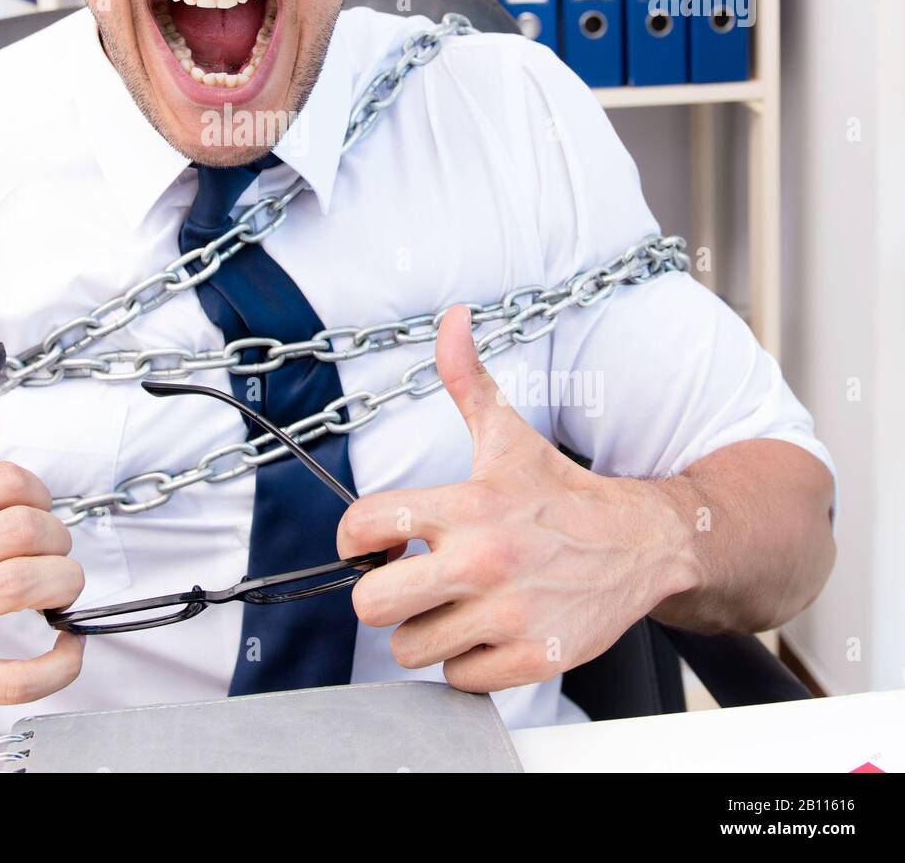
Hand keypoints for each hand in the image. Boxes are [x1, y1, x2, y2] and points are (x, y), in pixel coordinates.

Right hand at [0, 340, 84, 727]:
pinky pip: (13, 682)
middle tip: (52, 545)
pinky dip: (56, 666)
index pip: (0, 483)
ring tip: (60, 585)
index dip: (36, 489)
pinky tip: (64, 646)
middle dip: (56, 535)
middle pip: (18, 533)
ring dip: (62, 585)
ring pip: (18, 592)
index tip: (35, 505)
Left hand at [338, 307, 698, 692]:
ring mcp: (507, 616)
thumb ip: (465, 378)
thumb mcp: (507, 435)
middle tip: (408, 582)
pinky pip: (457, 680)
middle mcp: (482, 562)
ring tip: (456, 605)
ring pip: (410, 650)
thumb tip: (451, 317)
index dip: (355, 536)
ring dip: (426, 631)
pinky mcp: (532, 660)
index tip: (374, 541)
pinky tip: (488, 630)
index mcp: (465, 505)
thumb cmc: (560, 493)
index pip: (364, 525)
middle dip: (382, 596)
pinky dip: (467, 662)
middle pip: (371, 606)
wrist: (642, 543)